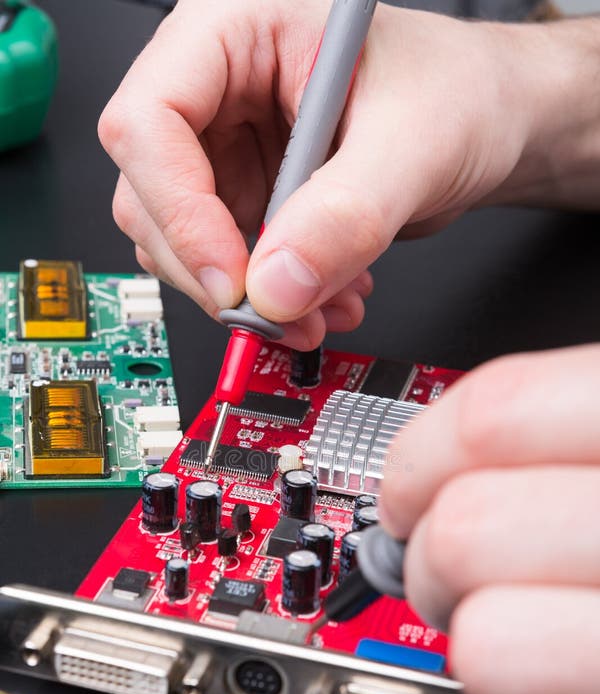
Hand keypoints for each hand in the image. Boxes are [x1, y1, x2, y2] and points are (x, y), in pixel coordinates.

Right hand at [97, 0, 565, 347]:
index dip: (179, 207)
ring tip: (320, 310)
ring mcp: (230, 147)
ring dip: (247, 295)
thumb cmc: (457, 90)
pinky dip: (271, 297)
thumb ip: (345, 217)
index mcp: (238, 29)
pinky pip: (230, 264)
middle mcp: (220, 88)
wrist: (489, 121)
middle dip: (213, 270)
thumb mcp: (413, 144)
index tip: (232, 277)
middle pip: (152, 190)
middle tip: (275, 313)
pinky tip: (324, 297)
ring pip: (184, 240)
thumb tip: (276, 287)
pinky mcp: (249, 196)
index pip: (151, 120)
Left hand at [378, 344, 599, 693]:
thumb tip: (447, 446)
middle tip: (471, 574)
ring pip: (489, 654)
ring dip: (494, 657)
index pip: (497, 417)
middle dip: (440, 561)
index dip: (421, 459)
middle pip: (466, 537)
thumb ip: (586, 426)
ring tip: (543, 649)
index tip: (413, 488)